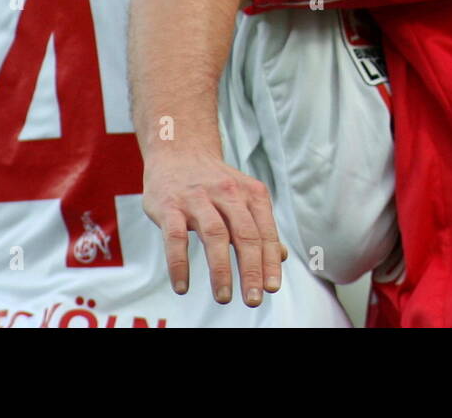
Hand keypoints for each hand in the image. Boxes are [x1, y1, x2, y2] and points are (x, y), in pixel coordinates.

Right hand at [141, 148, 287, 306]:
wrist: (179, 151)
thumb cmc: (214, 182)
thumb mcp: (243, 197)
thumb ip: (260, 226)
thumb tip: (281, 256)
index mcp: (250, 193)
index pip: (265, 232)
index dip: (270, 261)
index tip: (272, 287)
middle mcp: (227, 193)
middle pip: (245, 235)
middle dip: (251, 270)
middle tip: (254, 299)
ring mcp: (198, 199)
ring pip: (215, 236)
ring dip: (221, 270)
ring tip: (225, 297)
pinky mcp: (170, 206)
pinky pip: (176, 238)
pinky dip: (180, 265)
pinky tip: (183, 287)